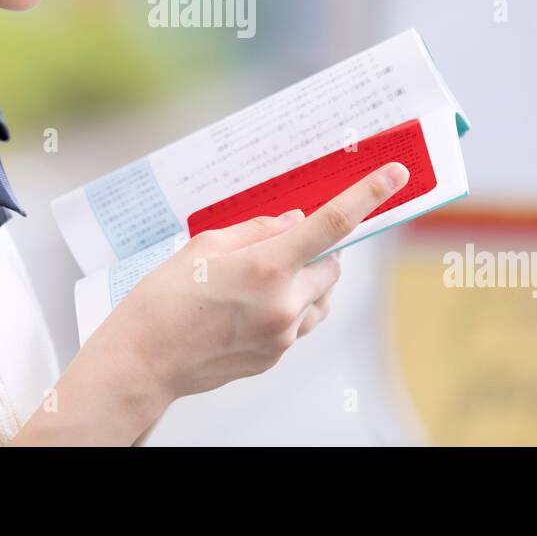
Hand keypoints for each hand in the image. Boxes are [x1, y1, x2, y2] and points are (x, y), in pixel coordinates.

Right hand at [107, 161, 409, 401]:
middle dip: (318, 249)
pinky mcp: (275, 356)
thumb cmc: (163, 299)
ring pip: (321, 296)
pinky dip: (289, 305)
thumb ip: (257, 230)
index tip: (395, 175)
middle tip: (281, 243)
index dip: (367, 196)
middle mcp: (284, 303)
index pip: (331, 224)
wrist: (141, 360)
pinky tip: (249, 305)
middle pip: (332, 264)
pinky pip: (300, 322)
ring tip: (258, 279)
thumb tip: (296, 223)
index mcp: (266, 267)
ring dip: (307, 279)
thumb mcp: (204, 247)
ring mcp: (283, 335)